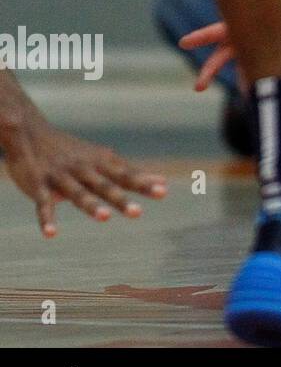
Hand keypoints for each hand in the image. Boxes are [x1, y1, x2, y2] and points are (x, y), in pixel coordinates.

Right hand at [1, 116, 166, 236]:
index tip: (163, 191)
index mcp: (101, 163)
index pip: (126, 175)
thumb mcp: (103, 159)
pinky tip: (51, 234)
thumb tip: (163, 182)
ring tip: (105, 217)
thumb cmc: (74, 152)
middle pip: (105, 186)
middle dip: (121, 199)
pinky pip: (42, 204)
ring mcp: (61, 176)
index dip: (143, 183)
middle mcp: (84, 169)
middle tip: (138, 213)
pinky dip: (46, 219)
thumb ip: (130, 173)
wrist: (31, 132)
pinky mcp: (37, 185)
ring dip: (91, 205)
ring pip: (77, 193)